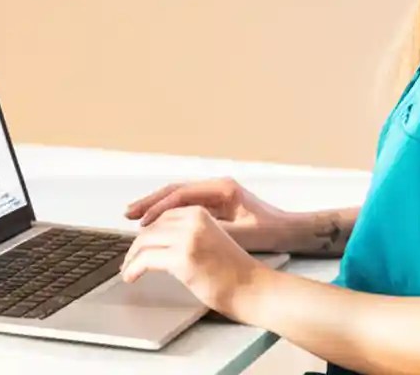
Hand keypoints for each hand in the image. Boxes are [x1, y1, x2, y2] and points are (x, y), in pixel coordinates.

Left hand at [120, 205, 270, 317]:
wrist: (253, 288)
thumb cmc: (234, 272)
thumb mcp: (209, 241)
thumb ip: (187, 235)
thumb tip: (158, 243)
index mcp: (200, 213)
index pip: (162, 217)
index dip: (146, 232)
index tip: (135, 245)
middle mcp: (193, 220)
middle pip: (151, 228)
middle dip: (136, 246)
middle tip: (128, 260)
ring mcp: (187, 238)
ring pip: (144, 242)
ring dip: (131, 258)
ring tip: (127, 270)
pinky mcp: (182, 258)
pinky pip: (145, 260)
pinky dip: (133, 268)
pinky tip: (131, 276)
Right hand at [124, 177, 290, 251]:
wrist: (291, 230)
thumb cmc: (271, 231)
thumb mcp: (242, 233)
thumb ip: (214, 230)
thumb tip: (186, 233)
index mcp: (222, 188)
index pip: (182, 193)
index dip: (160, 207)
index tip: (144, 220)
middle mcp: (216, 186)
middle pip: (175, 190)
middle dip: (150, 202)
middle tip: (129, 214)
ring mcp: (214, 194)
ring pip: (178, 197)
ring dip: (156, 206)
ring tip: (135, 216)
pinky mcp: (215, 204)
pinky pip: (185, 205)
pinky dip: (168, 213)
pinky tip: (155, 223)